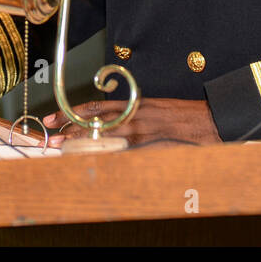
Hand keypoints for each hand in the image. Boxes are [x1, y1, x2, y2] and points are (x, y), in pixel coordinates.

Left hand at [42, 98, 222, 147]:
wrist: (207, 118)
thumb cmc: (180, 114)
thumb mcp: (150, 109)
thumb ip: (130, 115)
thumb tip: (107, 125)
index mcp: (132, 104)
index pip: (95, 107)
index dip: (72, 112)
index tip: (53, 117)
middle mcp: (134, 113)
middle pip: (95, 120)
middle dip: (71, 127)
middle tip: (52, 135)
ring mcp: (143, 127)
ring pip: (106, 133)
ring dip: (84, 140)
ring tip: (65, 147)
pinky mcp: (152, 140)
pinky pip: (125, 147)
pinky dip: (110, 152)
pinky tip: (97, 158)